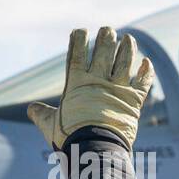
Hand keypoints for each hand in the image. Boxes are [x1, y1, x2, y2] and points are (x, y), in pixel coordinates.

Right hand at [27, 27, 154, 149]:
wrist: (94, 148)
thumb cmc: (69, 137)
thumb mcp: (50, 124)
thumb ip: (42, 114)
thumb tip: (31, 109)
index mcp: (76, 83)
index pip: (76, 54)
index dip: (78, 39)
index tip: (80, 30)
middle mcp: (98, 81)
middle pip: (103, 51)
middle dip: (106, 38)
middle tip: (108, 30)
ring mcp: (117, 89)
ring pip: (125, 61)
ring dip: (128, 48)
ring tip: (129, 38)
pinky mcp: (134, 101)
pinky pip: (143, 82)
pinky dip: (146, 72)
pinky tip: (147, 62)